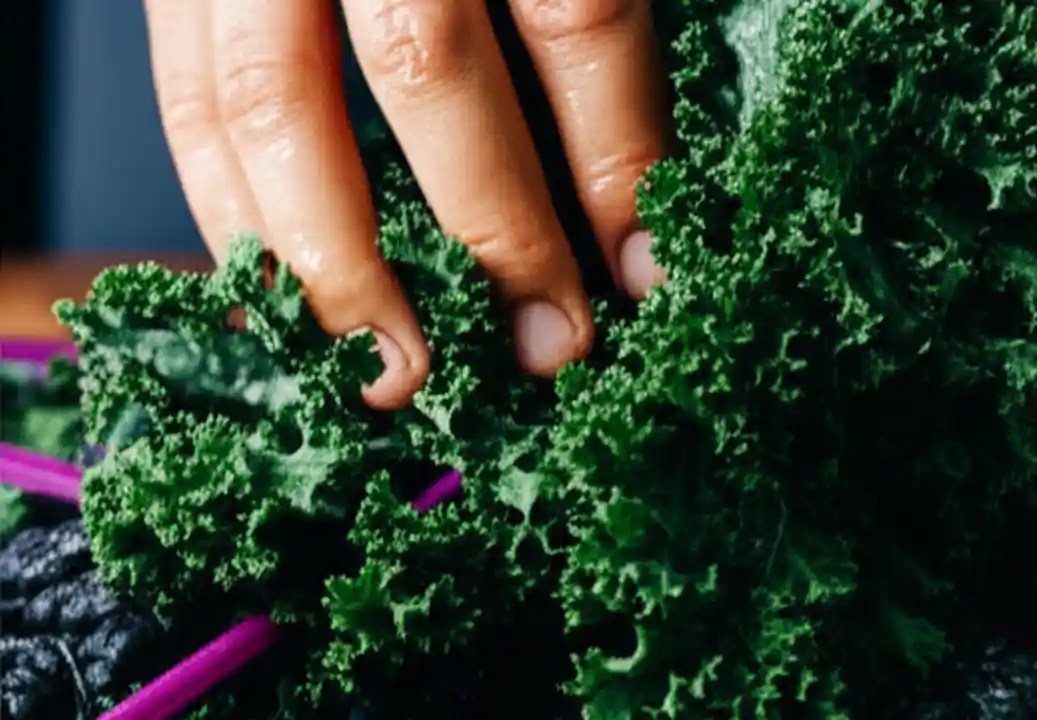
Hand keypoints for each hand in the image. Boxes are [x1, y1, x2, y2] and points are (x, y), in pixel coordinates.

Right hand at [142, 0, 669, 409]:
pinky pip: (188, 103)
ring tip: (402, 375)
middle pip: (425, 63)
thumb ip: (587, 15)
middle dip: (491, 231)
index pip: (577, 11)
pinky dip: (238, 218)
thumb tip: (634, 198)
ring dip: (340, 265)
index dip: (619, 156)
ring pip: (270, 101)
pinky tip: (296, 303)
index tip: (647, 274)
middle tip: (545, 352)